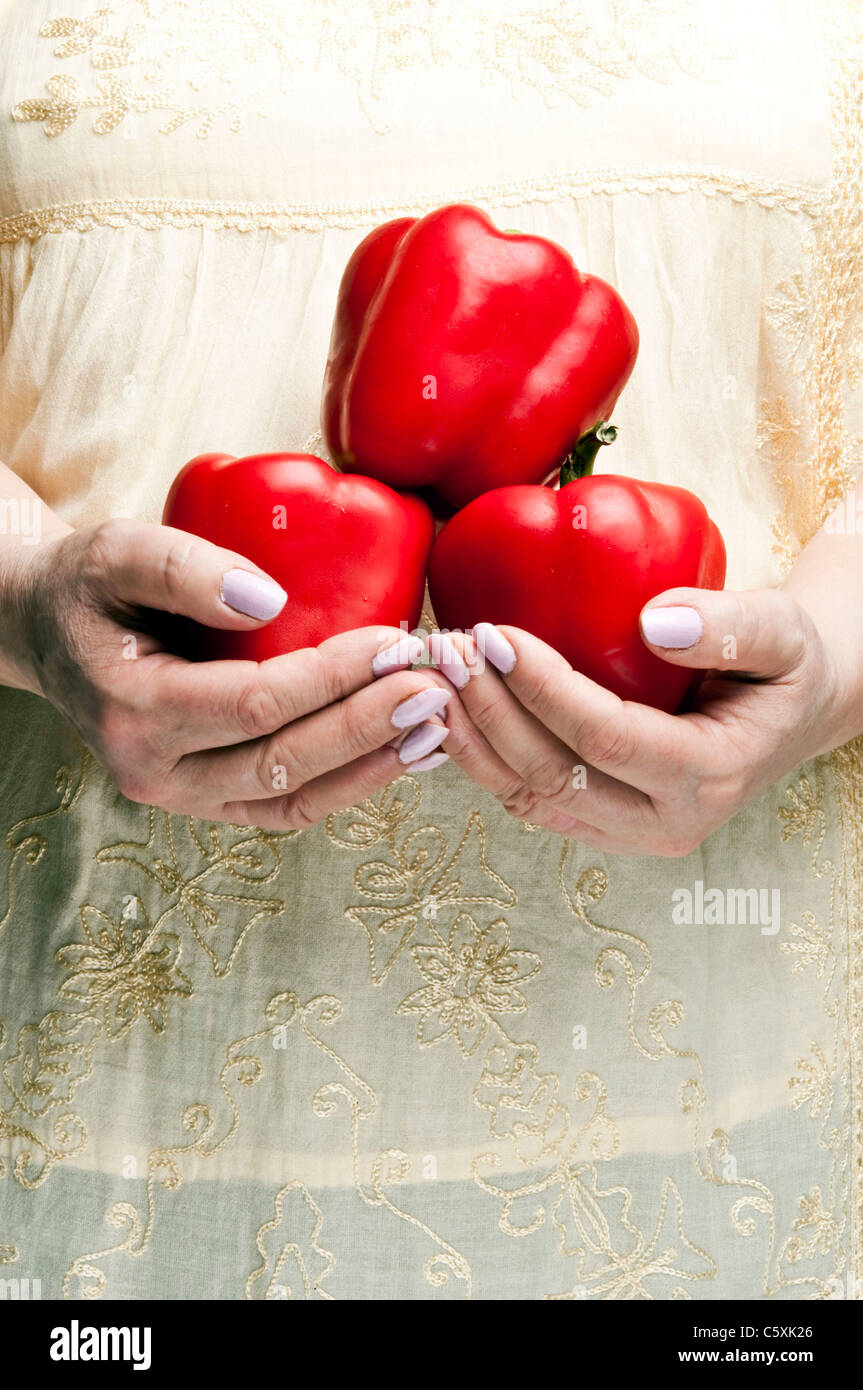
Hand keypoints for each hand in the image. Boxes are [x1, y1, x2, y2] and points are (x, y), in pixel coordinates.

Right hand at [5, 518, 452, 827]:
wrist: (51, 633)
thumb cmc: (89, 586)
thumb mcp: (117, 551)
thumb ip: (183, 568)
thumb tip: (271, 599)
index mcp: (133, 711)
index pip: (254, 703)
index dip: (332, 677)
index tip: (396, 641)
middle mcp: (157, 772)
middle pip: (283, 761)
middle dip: (369, 725)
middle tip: (437, 689)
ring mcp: (185, 796)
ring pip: (294, 798)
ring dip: (373, 767)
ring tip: (441, 729)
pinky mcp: (212, 799)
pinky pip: (289, 805)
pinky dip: (351, 783)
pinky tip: (402, 752)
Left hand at [430, 587, 849, 856]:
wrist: (790, 710)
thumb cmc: (784, 665)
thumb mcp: (782, 632)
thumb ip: (731, 624)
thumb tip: (653, 621)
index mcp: (709, 777)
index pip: (604, 738)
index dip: (542, 689)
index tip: (496, 634)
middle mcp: (663, 823)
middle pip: (551, 777)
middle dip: (489, 711)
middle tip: (449, 647)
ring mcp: (626, 834)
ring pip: (525, 798)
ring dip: (471, 736)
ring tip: (435, 672)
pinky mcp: (598, 824)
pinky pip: (525, 798)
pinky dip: (482, 754)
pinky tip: (452, 705)